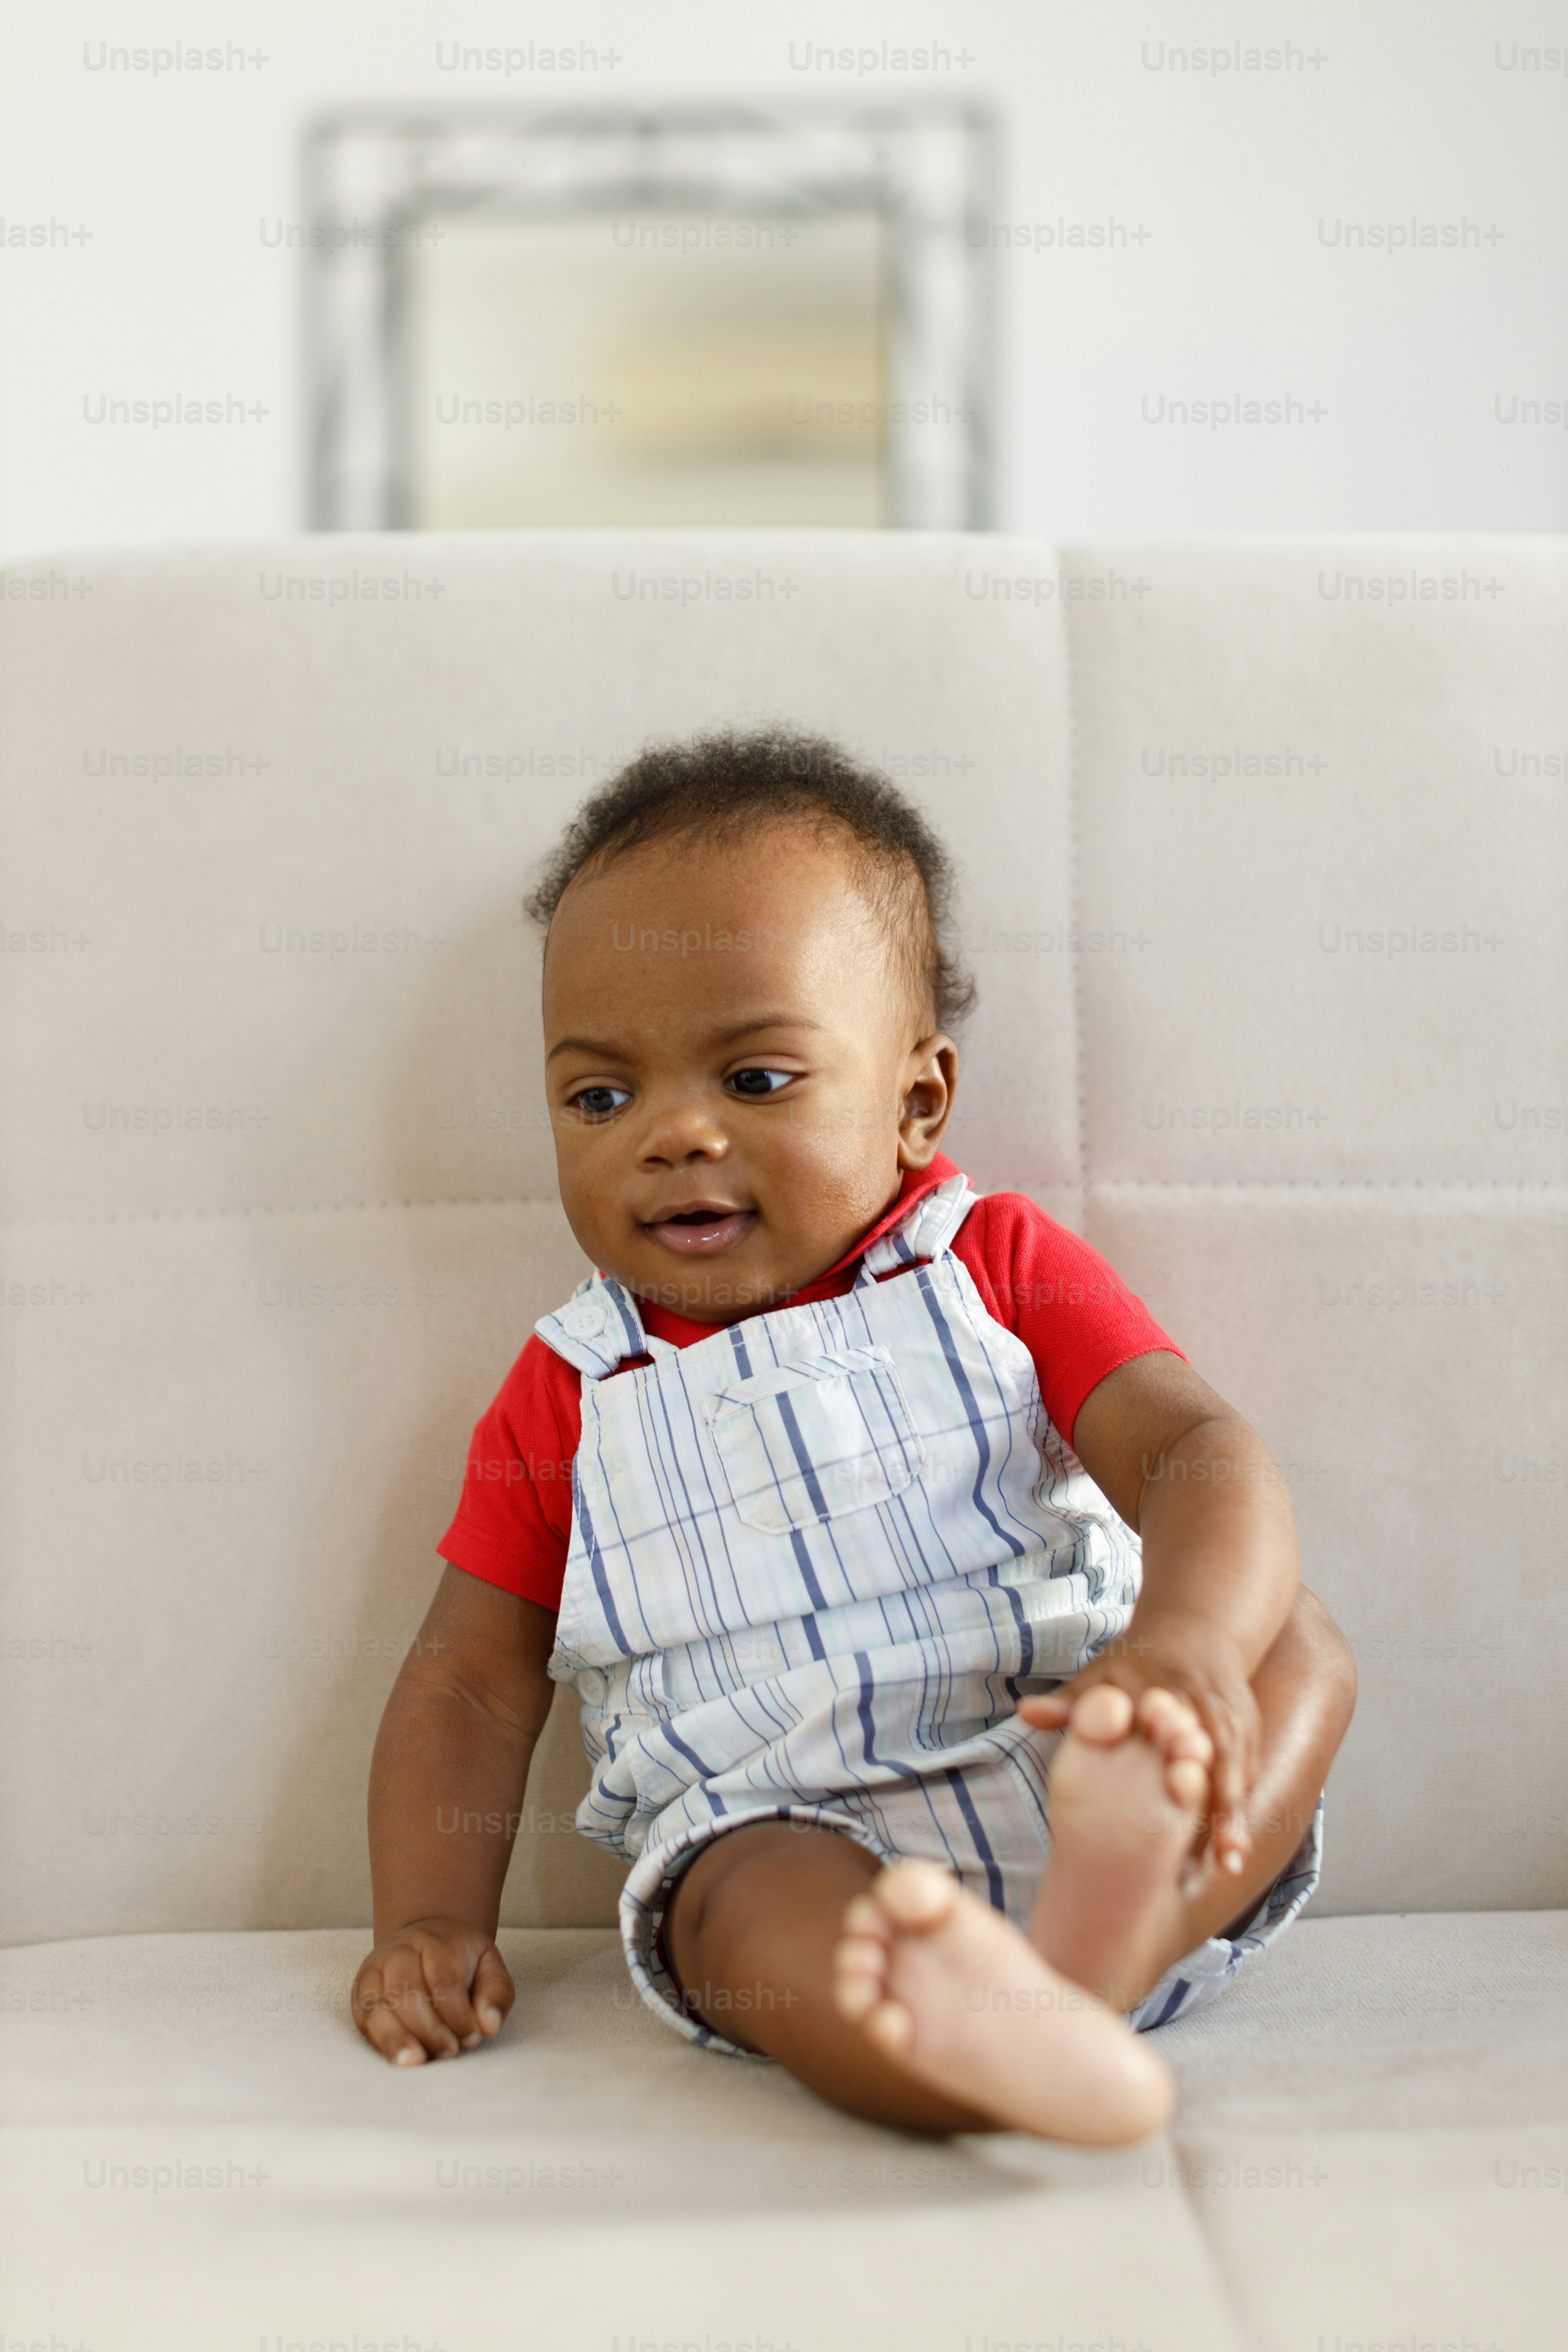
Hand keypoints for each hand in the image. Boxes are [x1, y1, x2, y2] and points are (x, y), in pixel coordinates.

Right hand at [353, 1916, 513, 2065]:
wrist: (426, 1940)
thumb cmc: (462, 1961)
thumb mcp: (489, 1967)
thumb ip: (496, 1993)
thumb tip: (490, 2025)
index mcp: (436, 1940)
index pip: (444, 1979)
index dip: (458, 2014)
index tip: (473, 2037)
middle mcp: (400, 1950)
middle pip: (407, 1992)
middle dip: (430, 2029)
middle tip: (450, 2052)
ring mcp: (376, 1968)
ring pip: (379, 2005)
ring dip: (400, 2038)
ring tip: (419, 2061)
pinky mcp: (360, 1991)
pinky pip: (364, 2017)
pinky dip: (381, 2039)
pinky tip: (398, 2058)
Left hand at [1018, 1617, 1259, 1874]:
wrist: (1195, 1629)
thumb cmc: (1139, 1659)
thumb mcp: (1102, 1673)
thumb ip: (1069, 1701)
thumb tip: (1025, 1712)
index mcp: (1174, 1694)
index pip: (1181, 1736)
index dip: (1183, 1773)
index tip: (1176, 1812)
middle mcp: (1211, 1710)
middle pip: (1223, 1764)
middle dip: (1224, 1810)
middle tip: (1221, 1860)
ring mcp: (1236, 1723)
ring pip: (1240, 1775)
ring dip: (1238, 1818)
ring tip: (1229, 1863)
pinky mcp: (1250, 1734)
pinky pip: (1248, 1775)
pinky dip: (1242, 1809)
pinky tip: (1232, 1849)